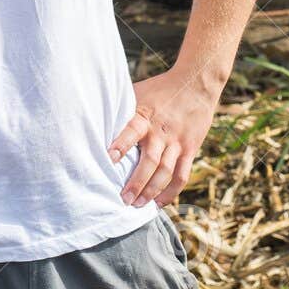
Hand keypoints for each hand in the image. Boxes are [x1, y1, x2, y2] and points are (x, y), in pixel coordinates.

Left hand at [107, 66, 221, 207]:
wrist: (196, 83)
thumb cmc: (160, 89)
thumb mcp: (138, 92)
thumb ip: (121, 108)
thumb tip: (92, 114)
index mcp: (145, 115)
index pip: (131, 131)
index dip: (121, 145)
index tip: (108, 159)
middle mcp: (161, 131)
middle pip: (150, 161)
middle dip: (136, 182)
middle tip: (123, 198)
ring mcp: (177, 142)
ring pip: (165, 172)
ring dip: (151, 191)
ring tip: (138, 205)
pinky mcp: (190, 149)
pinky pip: (181, 175)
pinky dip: (171, 191)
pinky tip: (160, 202)